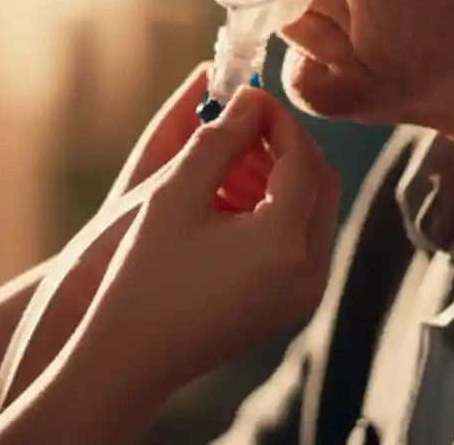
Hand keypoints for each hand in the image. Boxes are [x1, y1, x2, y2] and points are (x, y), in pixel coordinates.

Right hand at [69, 87, 339, 402]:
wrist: (131, 358)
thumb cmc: (144, 273)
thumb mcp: (176, 195)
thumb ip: (218, 139)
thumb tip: (251, 98)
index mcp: (285, 243)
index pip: (303, 158)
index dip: (277, 119)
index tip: (247, 94)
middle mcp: (309, 272)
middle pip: (321, 181)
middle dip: (286, 145)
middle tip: (241, 123)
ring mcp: (304, 294)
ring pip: (315, 210)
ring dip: (282, 176)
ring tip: (230, 157)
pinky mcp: (290, 305)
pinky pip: (302, 240)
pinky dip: (278, 210)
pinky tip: (231, 198)